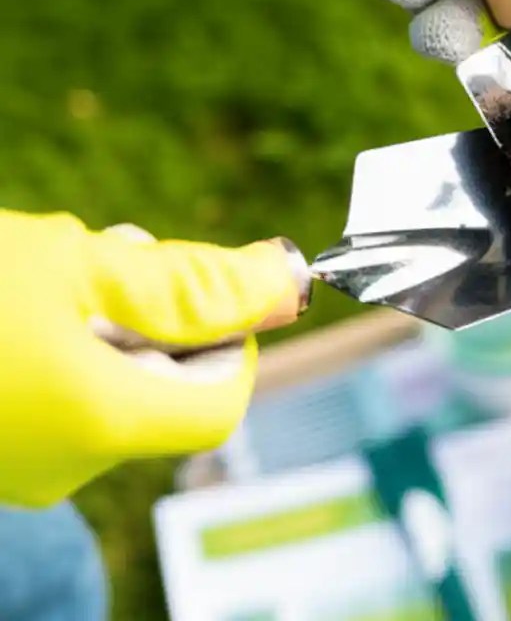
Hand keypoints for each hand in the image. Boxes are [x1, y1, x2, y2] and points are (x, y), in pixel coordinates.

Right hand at [0, 211, 297, 506]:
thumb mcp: (74, 265)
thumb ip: (188, 279)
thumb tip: (276, 281)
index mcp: (104, 426)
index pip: (221, 404)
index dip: (233, 342)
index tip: (207, 287)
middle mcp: (62, 467)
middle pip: (162, 393)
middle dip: (159, 318)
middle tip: (114, 253)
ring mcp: (16, 466)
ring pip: (103, 390)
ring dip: (104, 325)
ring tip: (57, 269)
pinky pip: (51, 402)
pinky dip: (59, 350)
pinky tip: (21, 301)